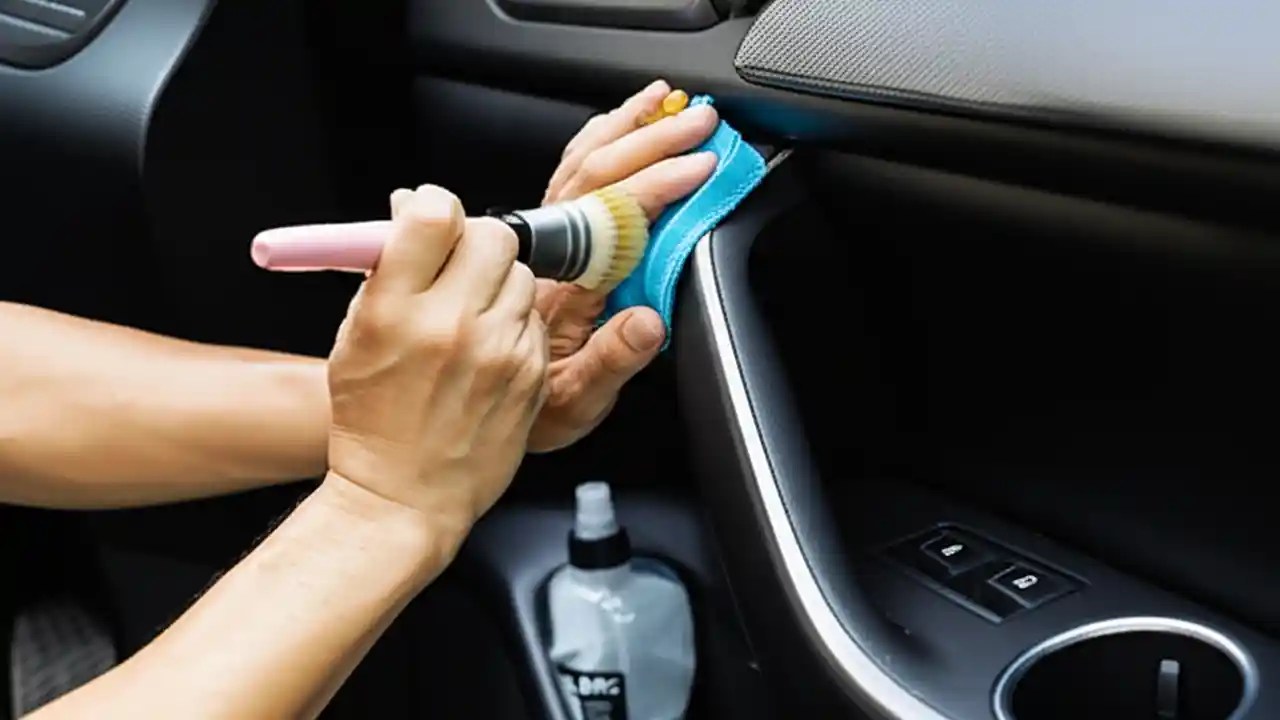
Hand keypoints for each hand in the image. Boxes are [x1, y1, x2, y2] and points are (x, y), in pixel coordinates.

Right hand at [324, 185, 547, 540]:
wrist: (404, 495)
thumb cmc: (372, 418)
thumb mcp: (355, 336)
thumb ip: (385, 271)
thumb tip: (411, 210)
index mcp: (394, 310)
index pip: (434, 215)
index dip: (435, 206)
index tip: (430, 216)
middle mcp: (450, 326)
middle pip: (492, 235)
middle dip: (476, 240)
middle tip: (461, 263)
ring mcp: (498, 351)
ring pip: (523, 275)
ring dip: (500, 283)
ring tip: (473, 316)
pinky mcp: (531, 374)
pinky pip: (536, 320)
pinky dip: (516, 323)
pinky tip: (490, 351)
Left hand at [529, 80, 718, 451]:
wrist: (456, 418)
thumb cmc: (517, 413)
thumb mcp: (573, 404)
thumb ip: (611, 361)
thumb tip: (650, 321)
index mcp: (561, 292)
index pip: (609, 221)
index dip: (655, 186)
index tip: (696, 164)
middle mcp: (546, 260)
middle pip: (594, 181)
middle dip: (650, 143)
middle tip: (699, 122)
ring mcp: (540, 249)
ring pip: (575, 172)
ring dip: (621, 132)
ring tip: (661, 103)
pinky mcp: (539, 246)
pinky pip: (563, 182)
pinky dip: (594, 146)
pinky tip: (614, 129)